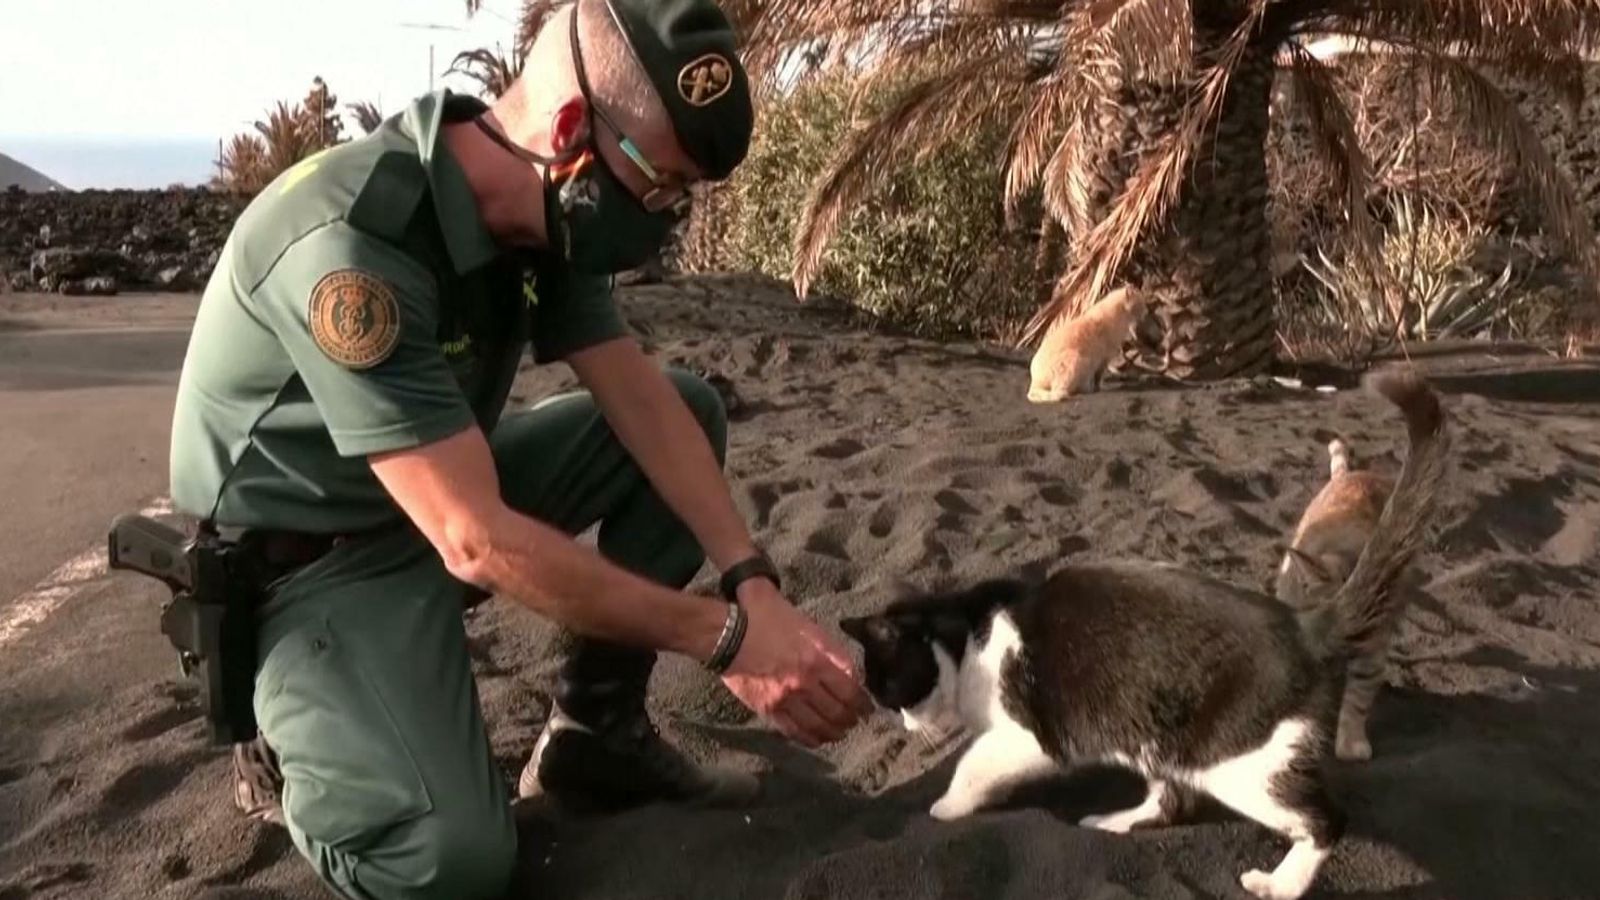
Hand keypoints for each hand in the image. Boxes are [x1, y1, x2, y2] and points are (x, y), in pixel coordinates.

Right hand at [719, 580, 873, 747]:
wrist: (728, 633)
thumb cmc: (767, 620)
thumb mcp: (806, 624)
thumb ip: (830, 648)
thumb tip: (849, 670)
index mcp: (817, 660)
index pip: (850, 691)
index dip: (862, 703)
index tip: (867, 708)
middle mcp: (805, 684)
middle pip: (838, 712)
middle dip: (851, 719)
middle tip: (856, 721)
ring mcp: (786, 700)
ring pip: (819, 726)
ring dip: (834, 732)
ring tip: (840, 732)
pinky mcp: (769, 710)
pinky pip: (794, 731)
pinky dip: (810, 739)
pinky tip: (817, 740)